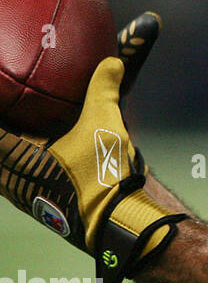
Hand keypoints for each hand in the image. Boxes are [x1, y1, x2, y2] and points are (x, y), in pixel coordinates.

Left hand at [0, 12, 185, 282]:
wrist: (121, 221)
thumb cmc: (103, 175)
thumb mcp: (104, 124)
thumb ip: (103, 89)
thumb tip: (110, 61)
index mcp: (13, 158)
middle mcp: (12, 178)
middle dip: (5, 128)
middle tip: (7, 104)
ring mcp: (25, 192)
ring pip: (5, 165)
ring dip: (9, 147)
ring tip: (16, 129)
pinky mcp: (41, 199)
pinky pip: (19, 173)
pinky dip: (20, 157)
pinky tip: (36, 149)